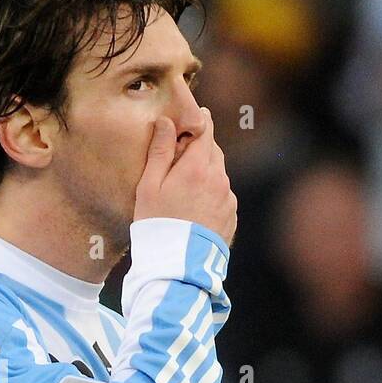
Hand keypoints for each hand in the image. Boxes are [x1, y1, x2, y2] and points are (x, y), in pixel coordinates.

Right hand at [133, 109, 237, 245]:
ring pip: (219, 173)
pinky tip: (195, 206)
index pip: (206, 131)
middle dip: (201, 147)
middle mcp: (219, 179)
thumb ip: (160, 151)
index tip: (194, 117)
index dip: (200, 121)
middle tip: (182, 153)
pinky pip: (223, 195)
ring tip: (185, 185)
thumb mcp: (149, 186)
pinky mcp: (231, 216)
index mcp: (199, 167)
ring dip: (206, 171)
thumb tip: (166, 122)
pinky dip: (212, 192)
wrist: (179, 265)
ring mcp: (228, 199)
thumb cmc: (157, 223)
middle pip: (214, 151)